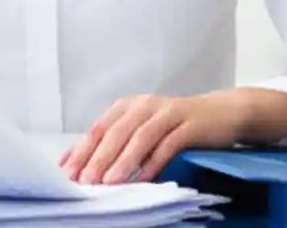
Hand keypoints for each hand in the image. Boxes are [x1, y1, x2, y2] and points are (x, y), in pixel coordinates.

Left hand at [59, 89, 286, 185]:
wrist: (220, 113)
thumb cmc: (174, 126)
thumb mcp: (142, 129)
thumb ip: (116, 142)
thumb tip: (82, 164)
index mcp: (127, 106)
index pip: (98, 128)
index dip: (80, 149)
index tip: (66, 171)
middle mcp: (144, 105)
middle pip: (115, 133)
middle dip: (97, 158)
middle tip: (84, 180)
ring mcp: (167, 113)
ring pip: (140, 138)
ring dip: (122, 161)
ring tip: (109, 182)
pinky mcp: (189, 124)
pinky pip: (168, 144)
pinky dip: (154, 162)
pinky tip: (144, 178)